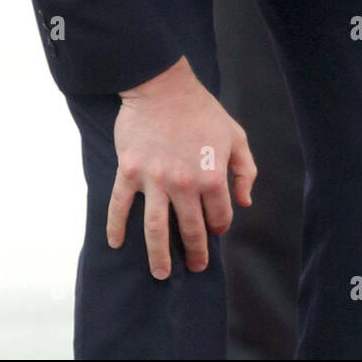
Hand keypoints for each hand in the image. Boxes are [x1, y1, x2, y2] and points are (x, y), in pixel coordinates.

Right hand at [107, 56, 257, 278]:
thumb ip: (245, 171)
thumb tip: (244, 201)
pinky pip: (119, 205)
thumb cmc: (202, 112)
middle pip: (189, 228)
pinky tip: (116, 243)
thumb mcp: (236, 136)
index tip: (215, 230)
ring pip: (155, 227)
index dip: (219, 226)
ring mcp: (154, 180)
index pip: (219, 215)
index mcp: (212, 176)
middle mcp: (183, 184)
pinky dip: (116, 226)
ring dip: (158, 254)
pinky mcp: (129, 172)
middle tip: (195, 266)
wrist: (163, 88)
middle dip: (194, 252)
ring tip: (160, 273)